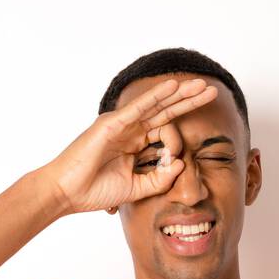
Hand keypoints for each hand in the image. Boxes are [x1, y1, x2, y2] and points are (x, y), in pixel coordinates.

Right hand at [40, 78, 217, 214]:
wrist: (66, 193)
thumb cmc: (94, 190)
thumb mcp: (136, 188)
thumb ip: (159, 179)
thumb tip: (182, 164)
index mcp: (134, 143)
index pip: (165, 129)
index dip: (179, 140)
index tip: (177, 161)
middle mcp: (129, 129)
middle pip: (166, 111)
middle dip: (189, 100)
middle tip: (212, 92)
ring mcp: (121, 124)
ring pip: (156, 104)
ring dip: (180, 93)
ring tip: (201, 85)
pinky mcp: (112, 124)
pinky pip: (138, 107)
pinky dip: (156, 96)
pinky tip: (173, 87)